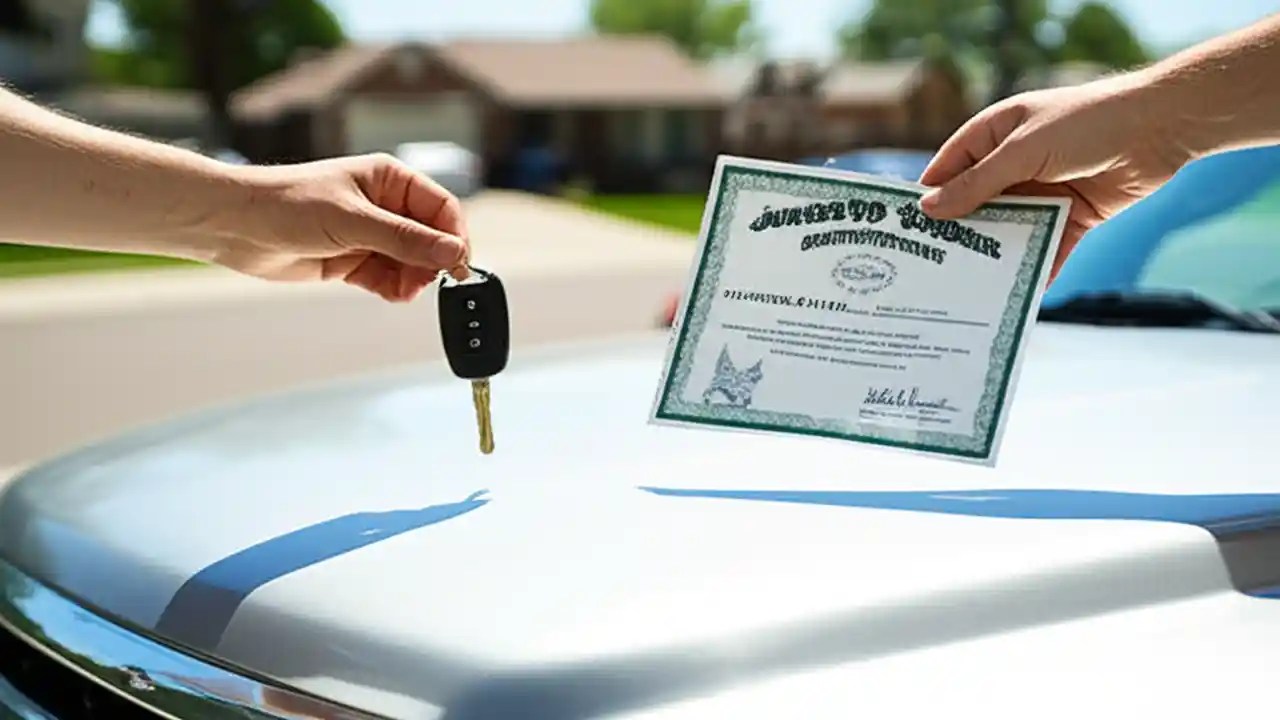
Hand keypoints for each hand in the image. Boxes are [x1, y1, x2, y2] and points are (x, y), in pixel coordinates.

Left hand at [218, 153, 469, 301]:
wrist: (236, 226)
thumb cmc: (288, 205)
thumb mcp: (354, 221)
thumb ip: (406, 240)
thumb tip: (453, 253)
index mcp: (389, 180)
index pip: (441, 208)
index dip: (454, 237)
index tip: (457, 266)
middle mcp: (384, 206)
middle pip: (430, 239)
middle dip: (432, 263)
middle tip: (427, 282)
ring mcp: (369, 235)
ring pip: (411, 263)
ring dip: (413, 280)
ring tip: (402, 290)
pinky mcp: (353, 261)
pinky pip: (388, 278)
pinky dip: (394, 289)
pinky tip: (390, 293)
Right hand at [918, 73, 1190, 280]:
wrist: (1159, 128)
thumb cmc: (1086, 123)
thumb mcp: (1023, 150)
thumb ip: (978, 183)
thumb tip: (930, 208)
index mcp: (995, 135)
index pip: (949, 168)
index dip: (927, 196)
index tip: (900, 230)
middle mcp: (1013, 165)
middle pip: (975, 205)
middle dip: (955, 234)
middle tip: (924, 270)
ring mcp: (1043, 193)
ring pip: (1008, 231)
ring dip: (992, 257)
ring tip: (962, 291)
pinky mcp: (1071, 219)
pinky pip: (1045, 250)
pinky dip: (1033, 272)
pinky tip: (1015, 298)